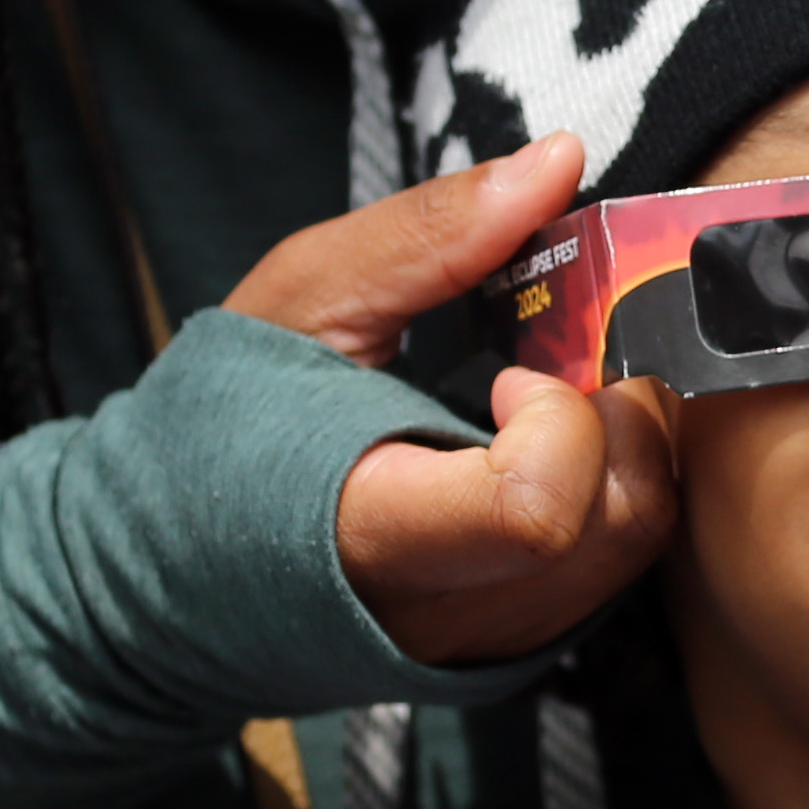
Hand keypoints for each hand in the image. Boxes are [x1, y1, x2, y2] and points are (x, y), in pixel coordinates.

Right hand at [228, 136, 677, 666]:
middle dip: (618, 413)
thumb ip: (430, 233)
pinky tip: (544, 453)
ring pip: (637, 547)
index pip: (539, 508)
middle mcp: (447, 612)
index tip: (514, 370)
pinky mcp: (515, 649)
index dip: (558, 415)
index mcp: (375, 533)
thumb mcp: (305, 298)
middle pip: (620, 519)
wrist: (171, 561)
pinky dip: (609, 492)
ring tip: (548, 404)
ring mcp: (487, 644)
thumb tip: (558, 158)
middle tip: (556, 368)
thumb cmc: (223, 420)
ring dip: (624, 448)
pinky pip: (615, 570)